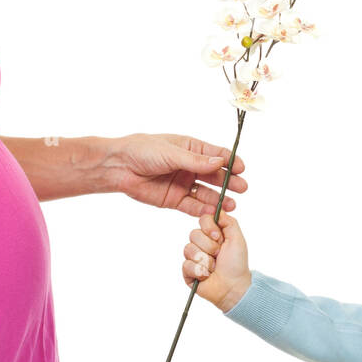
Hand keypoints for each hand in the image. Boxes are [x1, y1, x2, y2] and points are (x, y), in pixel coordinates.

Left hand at [105, 133, 247, 218]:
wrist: (119, 167)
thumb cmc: (143, 150)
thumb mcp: (172, 153)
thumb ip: (196, 160)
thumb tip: (221, 162)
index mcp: (191, 148)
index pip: (216, 155)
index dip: (230, 161)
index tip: (241, 168)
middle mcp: (190, 166)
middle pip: (215, 175)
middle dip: (229, 182)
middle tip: (242, 188)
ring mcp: (183, 183)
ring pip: (206, 192)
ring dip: (219, 198)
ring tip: (232, 205)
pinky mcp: (174, 199)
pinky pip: (192, 206)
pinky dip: (203, 210)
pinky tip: (214, 212)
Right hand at [183, 208, 250, 311]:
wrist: (233, 287)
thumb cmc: (237, 264)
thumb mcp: (237, 238)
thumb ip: (228, 221)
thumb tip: (218, 209)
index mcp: (213, 234)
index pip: (202, 220)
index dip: (209, 228)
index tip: (219, 237)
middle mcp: (201, 243)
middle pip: (193, 234)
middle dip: (209, 247)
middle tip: (218, 255)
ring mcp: (193, 257)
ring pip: (188, 249)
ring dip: (205, 260)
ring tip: (213, 267)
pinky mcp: (187, 271)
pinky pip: (186, 264)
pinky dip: (199, 270)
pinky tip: (206, 275)